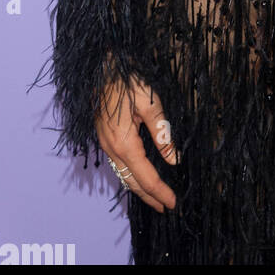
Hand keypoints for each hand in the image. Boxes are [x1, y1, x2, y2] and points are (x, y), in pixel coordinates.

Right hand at [95, 70, 178, 211]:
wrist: (101, 67)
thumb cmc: (127, 81)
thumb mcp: (150, 104)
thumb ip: (162, 133)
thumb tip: (173, 159)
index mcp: (124, 143)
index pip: (146, 177)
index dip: (160, 192)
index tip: (174, 203)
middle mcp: (111, 149)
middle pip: (132, 182)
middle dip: (150, 197)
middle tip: (166, 208)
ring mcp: (105, 144)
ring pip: (123, 175)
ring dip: (139, 189)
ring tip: (155, 198)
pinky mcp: (104, 138)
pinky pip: (118, 165)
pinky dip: (130, 176)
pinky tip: (138, 177)